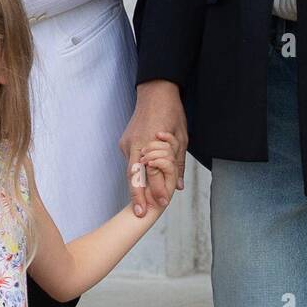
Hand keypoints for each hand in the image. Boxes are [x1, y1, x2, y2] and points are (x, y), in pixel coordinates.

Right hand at [120, 80, 187, 215]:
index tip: (162, 203)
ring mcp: (127, 143)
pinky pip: (131, 162)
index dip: (157, 189)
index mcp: (150, 142)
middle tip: (140, 214)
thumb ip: (177, 163)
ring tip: (141, 205)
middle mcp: (135, 144)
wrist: (155, 92)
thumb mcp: (181, 138)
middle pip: (133, 175)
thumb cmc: (171, 113)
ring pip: (131, 170)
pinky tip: (142, 186)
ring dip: (136, 187)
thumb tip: (178, 186)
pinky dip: (137, 175)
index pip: (152, 171)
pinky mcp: (125, 142)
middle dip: (137, 195)